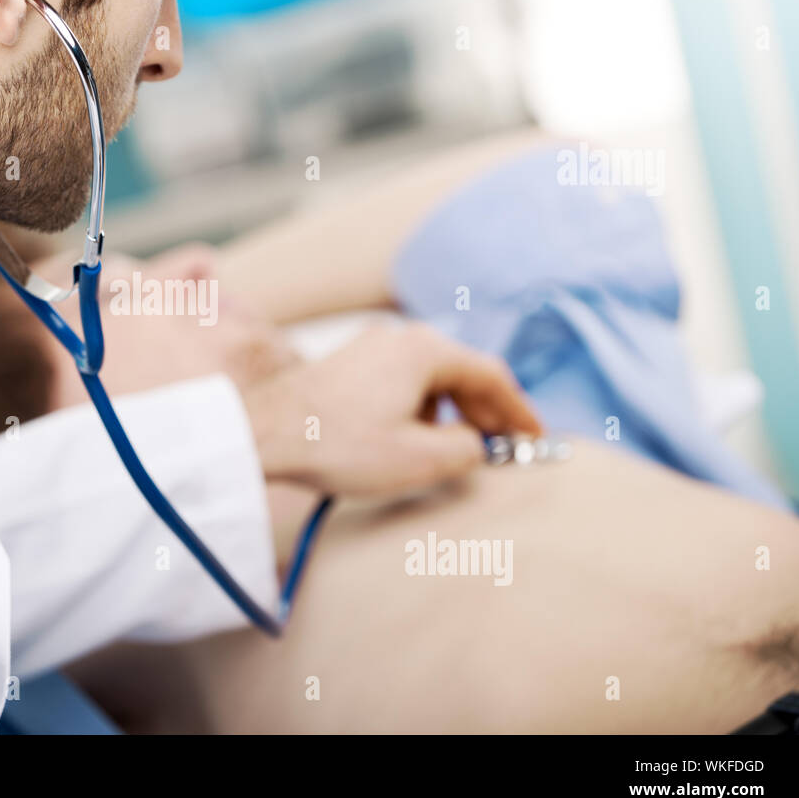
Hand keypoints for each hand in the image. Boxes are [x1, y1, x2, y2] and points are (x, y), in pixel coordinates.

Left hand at [241, 322, 541, 498]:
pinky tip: (411, 440)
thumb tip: (475, 445)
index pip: (491, 375)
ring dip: (451, 413)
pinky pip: (401, 383)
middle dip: (486, 413)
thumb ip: (466, 450)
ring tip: (458, 450)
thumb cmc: (338, 443)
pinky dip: (420, 409)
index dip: (519, 410)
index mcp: (425, 351)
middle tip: (504, 448)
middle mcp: (399, 339)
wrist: (263, 433)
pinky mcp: (347, 366)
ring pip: (430, 379)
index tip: (535, 438)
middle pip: (461, 372)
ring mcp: (370, 349)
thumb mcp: (419, 458)